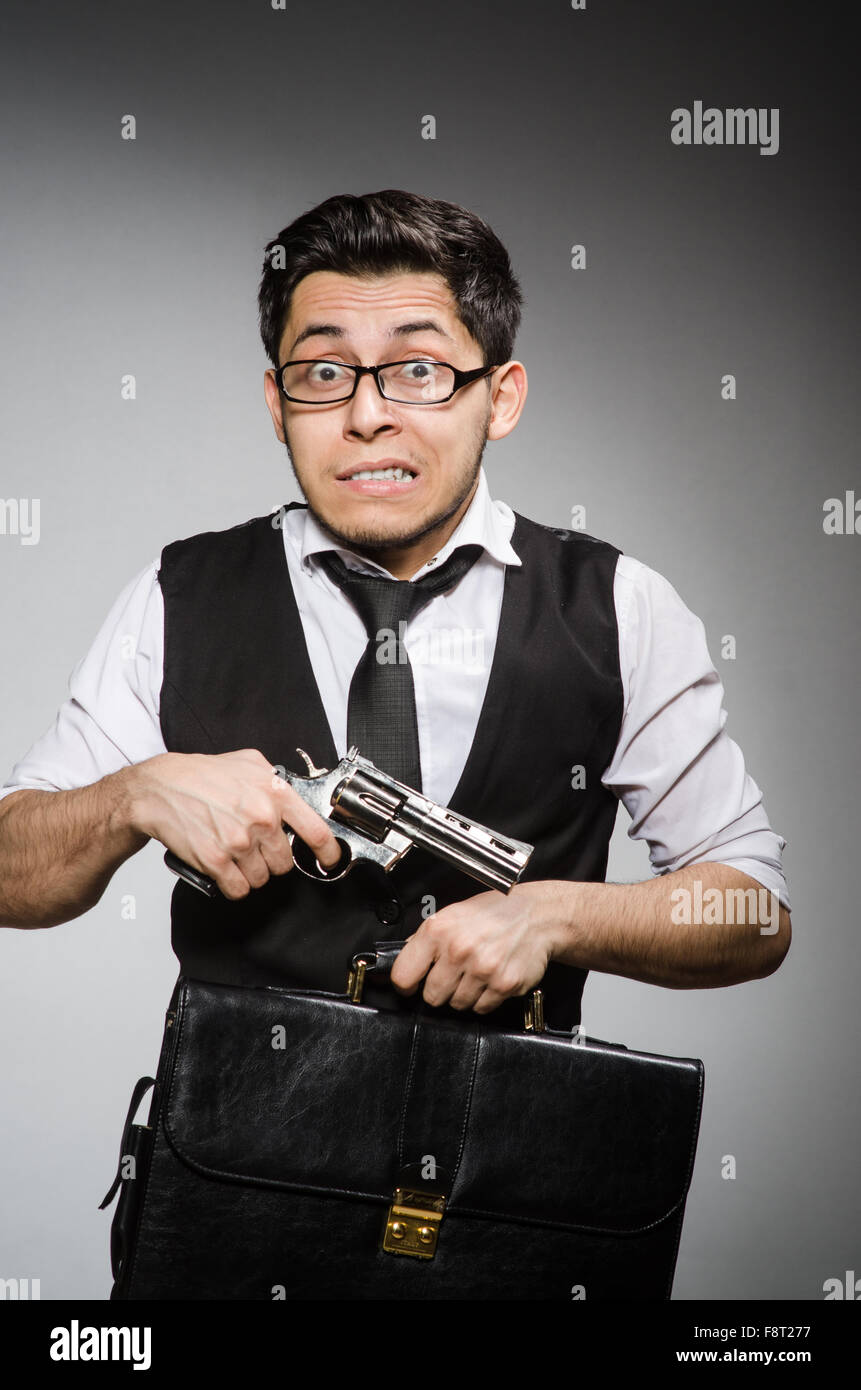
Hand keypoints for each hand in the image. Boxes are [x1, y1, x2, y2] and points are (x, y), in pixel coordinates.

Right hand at [127, 749, 341, 898]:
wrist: (160, 789)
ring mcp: (239, 842)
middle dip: (272, 859)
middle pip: (284, 863)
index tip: (330, 860)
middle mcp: (261, 818)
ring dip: (251, 873)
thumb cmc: (201, 775)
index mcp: (275, 793)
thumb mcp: (248, 762)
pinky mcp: (217, 861)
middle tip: (255, 847)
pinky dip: (233, 885)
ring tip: (235, 854)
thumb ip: (276, 779)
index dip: (329, 852)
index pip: (316, 832)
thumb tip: (297, 795)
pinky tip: (225, 869)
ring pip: (261, 879)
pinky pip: (239, 889)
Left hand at [389, 882, 558, 1013]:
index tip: (411, 985)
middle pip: (431, 997)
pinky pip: (482, 1008)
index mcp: (439, 929)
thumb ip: (428, 938)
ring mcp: (482, 969)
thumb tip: (404, 961)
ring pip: (457, 1005)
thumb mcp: (454, 913)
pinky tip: (490, 978)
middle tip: (453, 975)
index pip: (403, 975)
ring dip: (463, 994)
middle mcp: (459, 949)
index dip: (405, 984)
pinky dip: (484, 998)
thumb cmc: (495, 912)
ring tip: (476, 972)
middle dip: (440, 989)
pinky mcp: (503, 985)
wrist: (537, 916)